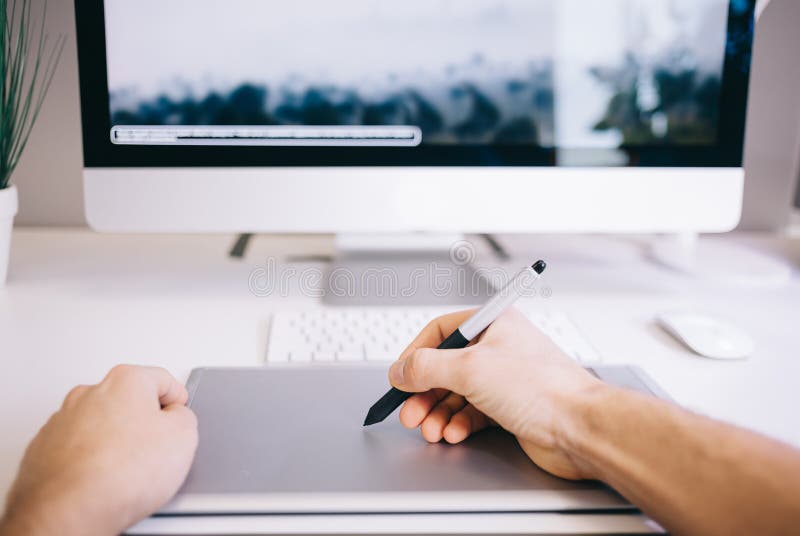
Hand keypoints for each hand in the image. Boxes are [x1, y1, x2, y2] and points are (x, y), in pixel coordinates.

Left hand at [0, 365, 198, 535]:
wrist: (71, 510)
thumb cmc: (119, 474)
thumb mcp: (184, 436)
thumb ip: (184, 416)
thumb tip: (177, 418)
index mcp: (125, 380)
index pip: (164, 380)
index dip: (178, 402)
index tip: (179, 417)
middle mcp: (89, 393)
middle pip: (129, 400)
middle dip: (144, 422)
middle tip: (156, 450)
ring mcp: (63, 420)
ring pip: (101, 424)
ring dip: (116, 441)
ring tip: (127, 472)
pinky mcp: (45, 449)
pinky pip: (78, 447)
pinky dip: (91, 459)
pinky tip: (103, 479)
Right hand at [389, 308, 602, 479]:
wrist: (580, 428)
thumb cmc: (541, 388)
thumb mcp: (470, 369)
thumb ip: (426, 367)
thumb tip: (400, 369)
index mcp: (493, 324)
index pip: (440, 332)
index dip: (415, 355)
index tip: (399, 377)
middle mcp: (499, 348)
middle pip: (445, 367)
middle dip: (424, 393)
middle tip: (409, 413)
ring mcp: (504, 379)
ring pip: (456, 394)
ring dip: (438, 413)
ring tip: (431, 429)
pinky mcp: (510, 407)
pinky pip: (472, 413)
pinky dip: (458, 424)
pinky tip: (454, 433)